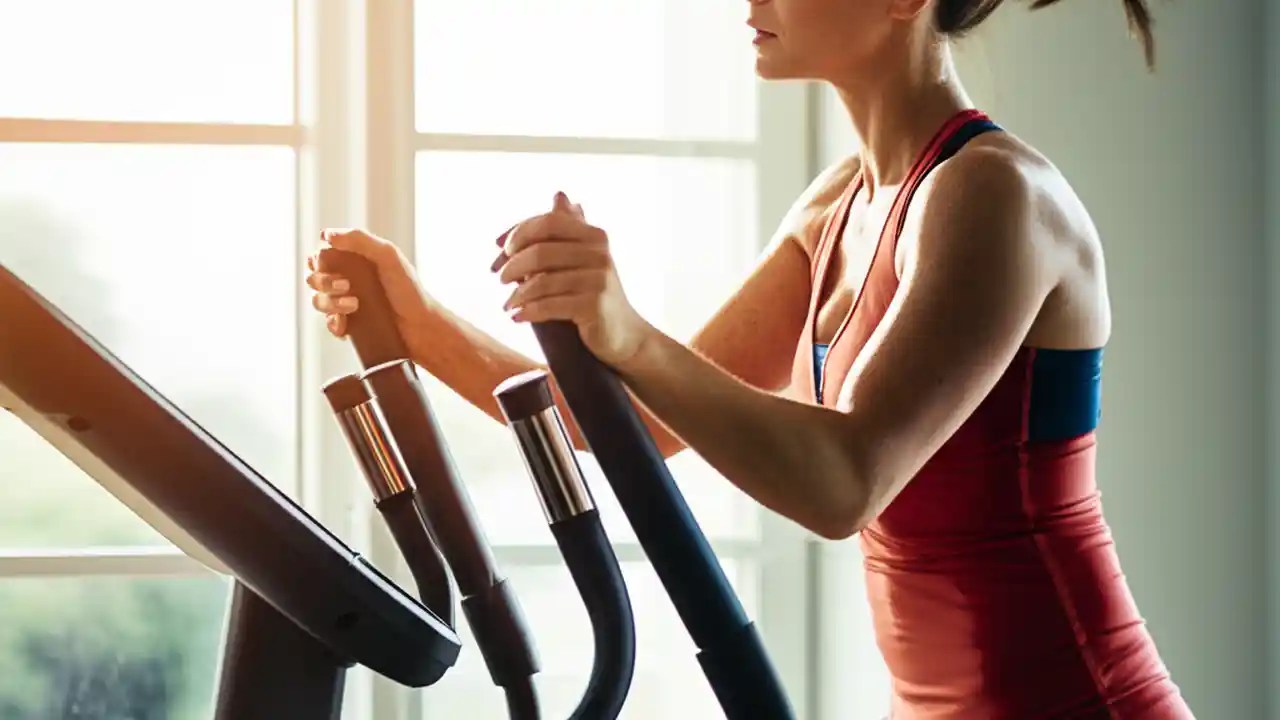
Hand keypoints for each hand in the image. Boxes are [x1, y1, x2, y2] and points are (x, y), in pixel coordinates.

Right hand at [305, 228, 432, 342]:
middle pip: (313, 278)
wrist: (421, 325)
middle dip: (323, 282)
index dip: (319, 260)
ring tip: (354, 306)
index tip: (331, 264)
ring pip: (318, 301)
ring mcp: (347, 303)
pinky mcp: (350, 325)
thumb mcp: (388, 256)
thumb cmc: (408, 288)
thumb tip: (326, 235)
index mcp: (355, 260)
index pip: (320, 256)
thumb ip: (360, 240)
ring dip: (329, 303)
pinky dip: (333, 324)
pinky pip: (329, 324)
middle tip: (346, 286)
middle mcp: (348, 280)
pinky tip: (345, 325)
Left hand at [493, 192, 654, 368]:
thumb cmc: (595, 293)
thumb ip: (570, 229)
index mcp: (594, 235)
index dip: (519, 232)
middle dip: (512, 265)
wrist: (623, 333)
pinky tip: (517, 317)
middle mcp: (599, 253)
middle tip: (500, 278)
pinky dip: (528, 311)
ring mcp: (598, 280)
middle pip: (540, 252)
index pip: (548, 222)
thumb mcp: (584, 257)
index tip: (502, 250)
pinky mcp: (594, 306)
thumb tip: (559, 195)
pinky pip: (549, 305)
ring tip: (507, 304)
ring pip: (541, 281)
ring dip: (517, 294)